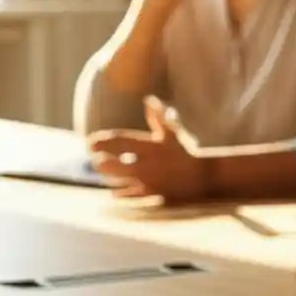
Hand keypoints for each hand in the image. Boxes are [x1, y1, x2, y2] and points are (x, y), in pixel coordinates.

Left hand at [88, 96, 210, 201]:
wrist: (204, 177)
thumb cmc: (185, 154)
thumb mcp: (172, 134)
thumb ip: (158, 118)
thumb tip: (149, 99)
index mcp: (150, 146)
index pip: (121, 141)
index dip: (103, 141)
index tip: (90, 141)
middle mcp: (147, 163)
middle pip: (116, 163)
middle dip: (101, 161)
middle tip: (94, 159)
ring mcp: (149, 180)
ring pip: (121, 180)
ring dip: (109, 176)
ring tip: (102, 172)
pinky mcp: (153, 194)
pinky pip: (132, 195)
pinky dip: (121, 193)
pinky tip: (114, 192)